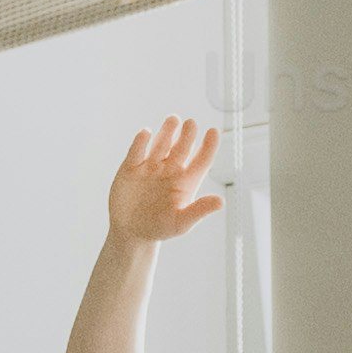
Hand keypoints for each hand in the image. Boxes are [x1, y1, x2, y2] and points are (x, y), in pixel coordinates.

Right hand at [102, 118, 229, 246]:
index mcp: (186, 181)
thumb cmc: (160, 228)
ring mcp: (151, 166)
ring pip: (161, 144)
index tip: (214, 131)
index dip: (209, 146)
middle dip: (187, 135)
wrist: (131, 232)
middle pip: (182, 148)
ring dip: (167, 132)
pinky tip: (146, 133)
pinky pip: (137, 151)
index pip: (201, 160)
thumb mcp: (181, 223)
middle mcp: (170, 169)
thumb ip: (199, 211)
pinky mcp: (131, 167)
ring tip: (173, 120)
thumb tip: (220, 202)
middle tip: (191, 124)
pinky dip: (140, 142)